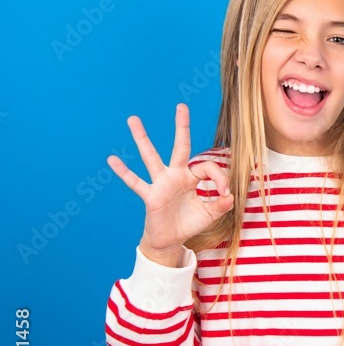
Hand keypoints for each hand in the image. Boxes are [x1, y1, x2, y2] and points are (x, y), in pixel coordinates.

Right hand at [108, 103, 233, 263]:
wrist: (171, 239)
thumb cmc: (189, 223)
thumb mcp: (210, 214)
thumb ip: (221, 205)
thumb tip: (229, 196)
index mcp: (191, 178)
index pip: (206, 167)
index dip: (220, 178)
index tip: (225, 193)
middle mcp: (175, 175)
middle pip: (179, 146)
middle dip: (181, 127)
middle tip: (181, 106)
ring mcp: (161, 183)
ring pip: (151, 157)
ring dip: (142, 138)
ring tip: (133, 119)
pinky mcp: (150, 196)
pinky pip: (135, 182)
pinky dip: (124, 172)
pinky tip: (112, 159)